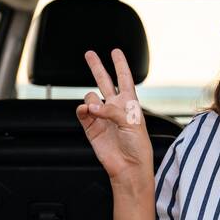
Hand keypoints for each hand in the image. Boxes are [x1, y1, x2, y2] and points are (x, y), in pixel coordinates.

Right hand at [75, 48, 152, 185]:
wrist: (129, 167)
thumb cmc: (138, 147)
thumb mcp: (132, 122)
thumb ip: (113, 110)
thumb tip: (92, 107)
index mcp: (130, 104)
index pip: (124, 78)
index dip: (120, 64)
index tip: (116, 51)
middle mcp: (115, 108)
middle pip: (104, 81)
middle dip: (96, 67)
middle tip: (89, 54)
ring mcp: (102, 117)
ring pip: (90, 96)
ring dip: (91, 99)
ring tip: (96, 110)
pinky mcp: (91, 127)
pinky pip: (82, 112)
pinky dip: (83, 109)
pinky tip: (87, 112)